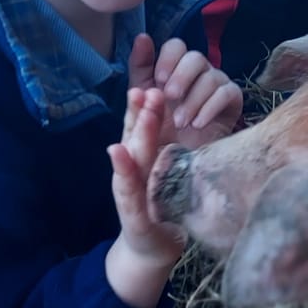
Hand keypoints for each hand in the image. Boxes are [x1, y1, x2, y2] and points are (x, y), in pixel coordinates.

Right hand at [105, 86, 187, 307]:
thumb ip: (174, 133)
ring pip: (134, 150)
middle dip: (145, 105)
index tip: (148, 63)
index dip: (145, 88)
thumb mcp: (172, 161)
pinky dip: (122, 168)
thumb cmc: (165, 197)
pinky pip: (127, 186)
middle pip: (139, 128)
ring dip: (137, 127)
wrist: (153, 245)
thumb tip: (189, 97)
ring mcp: (131, 183)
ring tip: (141, 104)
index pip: (144, 114)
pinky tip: (118, 150)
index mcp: (146, 149)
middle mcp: (135, 162)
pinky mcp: (131, 209)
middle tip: (152, 84)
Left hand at [127, 33, 241, 149]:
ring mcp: (216, 86)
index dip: (169, 58)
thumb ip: (140, 69)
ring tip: (181, 122)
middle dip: (181, 76)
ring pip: (212, 75)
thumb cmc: (158, 133)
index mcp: (173, 70)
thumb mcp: (141, 101)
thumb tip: (142, 37)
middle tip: (170, 97)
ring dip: (193, 99)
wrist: (176, 167)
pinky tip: (197, 124)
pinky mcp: (232, 102)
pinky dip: (210, 108)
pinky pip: (227, 93)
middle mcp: (197, 74)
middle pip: (195, 56)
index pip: (176, 46)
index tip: (159, 78)